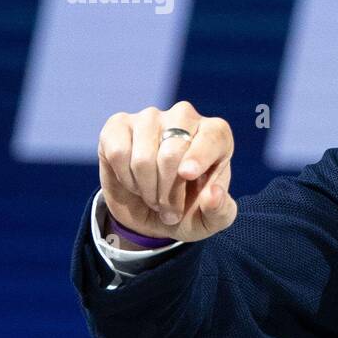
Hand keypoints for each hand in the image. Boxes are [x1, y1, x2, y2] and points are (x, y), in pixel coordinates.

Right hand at [97, 101, 236, 242]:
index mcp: (216, 134)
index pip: (211, 137)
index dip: (199, 157)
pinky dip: (124, 178)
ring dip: (146, 189)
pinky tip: (133, 182)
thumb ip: (220, 211)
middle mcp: (184, 116)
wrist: (150, 212)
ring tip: (152, 197)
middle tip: (169, 210)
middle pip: (172, 153)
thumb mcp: (210, 221)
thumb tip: (213, 193)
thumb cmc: (187, 210)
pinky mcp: (119, 124)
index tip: (187, 175)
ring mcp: (150, 117)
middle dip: (168, 192)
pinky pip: (118, 152)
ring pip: (144, 157)